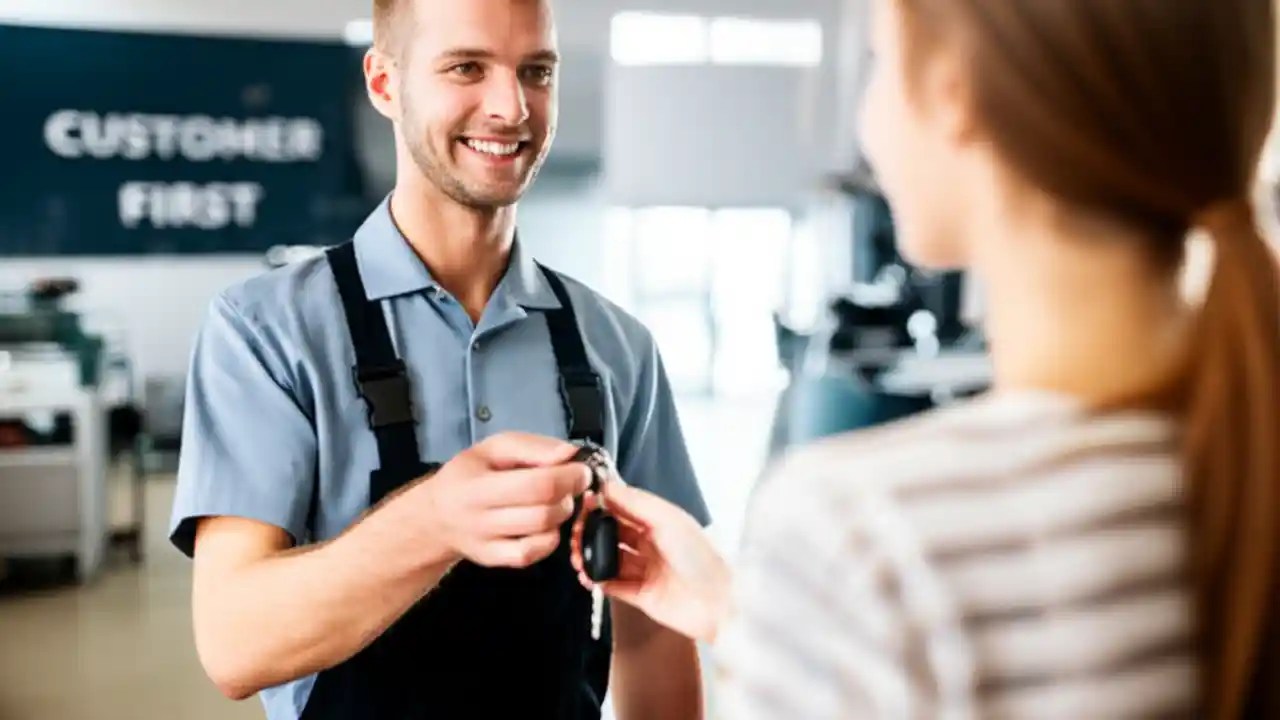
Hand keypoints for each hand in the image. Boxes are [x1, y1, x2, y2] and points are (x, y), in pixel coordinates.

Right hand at [415, 432, 590, 568]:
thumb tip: (568, 455)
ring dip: (562, 514)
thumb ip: (532, 447)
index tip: (581, 469)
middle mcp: (479, 519)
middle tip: (572, 483)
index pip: (536, 486)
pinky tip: (547, 524)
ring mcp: (486, 544)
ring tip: (557, 499)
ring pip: (542, 534)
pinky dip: (550, 539)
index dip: (569, 477)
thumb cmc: (470, 474)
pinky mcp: (495, 560)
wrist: (438, 515)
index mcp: (477, 486)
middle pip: (542, 513)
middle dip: (569, 495)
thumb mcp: (494, 447)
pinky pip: (532, 554)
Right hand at [572, 482, 731, 642]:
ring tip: (578, 557)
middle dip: (591, 532)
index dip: (603, 505)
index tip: (583, 504)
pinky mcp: (642, 595)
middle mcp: (653, 544)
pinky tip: (588, 577)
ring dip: (591, 557)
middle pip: (613, 534)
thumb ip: (636, 502)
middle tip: (576, 534)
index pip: (624, 508)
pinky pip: (613, 585)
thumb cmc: (702, 558)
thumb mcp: (668, 520)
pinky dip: (598, 580)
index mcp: (661, 522)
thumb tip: (607, 486)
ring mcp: (647, 570)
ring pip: (610, 559)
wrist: (719, 604)